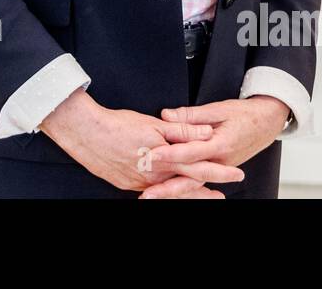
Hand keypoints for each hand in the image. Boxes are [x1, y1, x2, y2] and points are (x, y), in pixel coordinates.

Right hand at [39, 89, 245, 193]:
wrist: (85, 133)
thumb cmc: (117, 125)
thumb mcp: (154, 123)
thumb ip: (182, 130)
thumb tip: (206, 133)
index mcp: (164, 159)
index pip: (199, 167)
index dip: (218, 171)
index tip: (235, 175)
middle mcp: (154, 176)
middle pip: (186, 186)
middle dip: (204, 192)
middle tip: (220, 197)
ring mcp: (139, 183)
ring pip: (169, 191)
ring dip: (186, 193)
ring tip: (201, 196)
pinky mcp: (127, 184)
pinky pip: (152, 190)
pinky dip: (164, 192)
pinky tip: (166, 189)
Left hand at [138, 96, 288, 194]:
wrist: (267, 123)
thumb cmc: (244, 114)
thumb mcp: (219, 108)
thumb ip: (191, 115)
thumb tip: (167, 115)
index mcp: (221, 144)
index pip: (192, 152)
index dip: (171, 154)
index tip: (151, 156)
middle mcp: (220, 162)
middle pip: (191, 178)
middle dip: (168, 187)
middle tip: (148, 193)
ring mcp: (220, 169)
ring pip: (193, 184)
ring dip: (172, 192)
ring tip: (150, 197)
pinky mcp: (217, 170)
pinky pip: (198, 182)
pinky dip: (183, 190)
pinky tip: (167, 193)